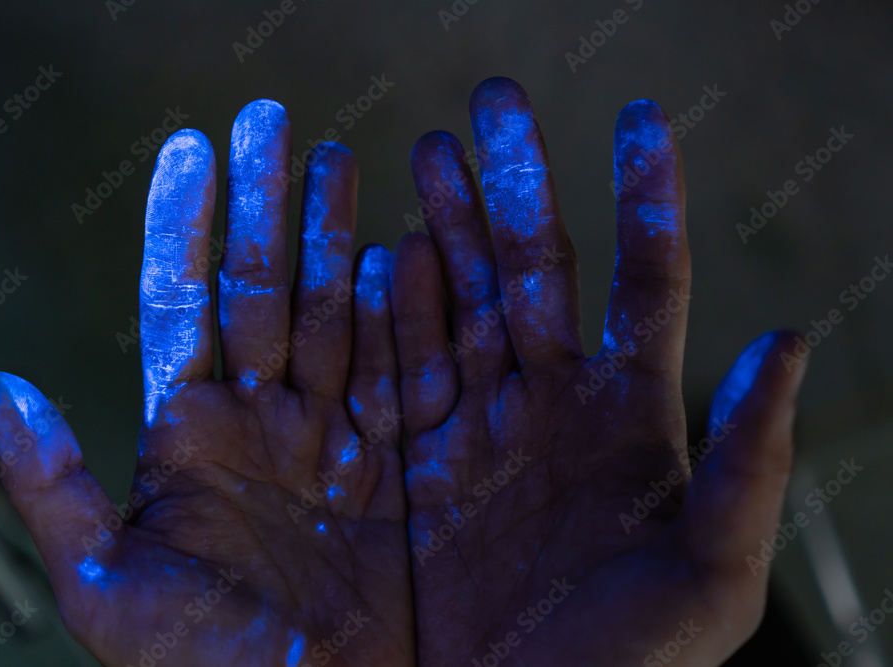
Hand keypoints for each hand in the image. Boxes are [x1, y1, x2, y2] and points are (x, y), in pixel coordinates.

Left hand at [0, 101, 413, 665]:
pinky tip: (407, 248)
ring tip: (337, 159)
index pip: (180, 308)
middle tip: (269, 119)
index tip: (191, 149)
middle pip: (260, 289)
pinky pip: (404, 369)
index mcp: (186, 437)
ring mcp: (332, 430)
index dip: (181, 227)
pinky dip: (408, 310)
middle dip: (264, 206)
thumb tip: (3, 386)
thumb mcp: (111, 593)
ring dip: (333, 237)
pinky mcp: (398, 459)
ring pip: (332, 311)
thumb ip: (58, 490)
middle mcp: (259, 419)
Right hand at [392, 77, 807, 665]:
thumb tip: (784, 340)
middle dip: (516, 185)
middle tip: (492, 107)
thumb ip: (746, 466)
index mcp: (626, 419)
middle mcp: (548, 405)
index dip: (646, 201)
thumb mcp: (707, 583)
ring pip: (460, 299)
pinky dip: (384, 308)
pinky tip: (375, 252)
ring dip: (445, 225)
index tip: (641, 120)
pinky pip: (392, 365)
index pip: (642, 285)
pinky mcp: (406, 457)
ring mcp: (472, 424)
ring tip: (427, 154)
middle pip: (533, 270)